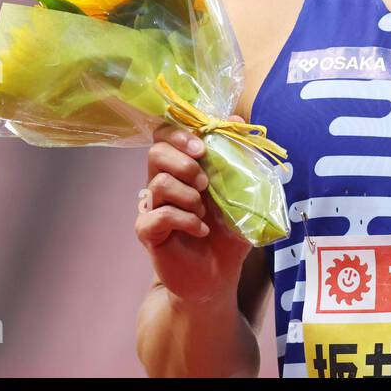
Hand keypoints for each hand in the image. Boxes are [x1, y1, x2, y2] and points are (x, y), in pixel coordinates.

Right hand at [136, 122, 253, 303]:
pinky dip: (185, 221)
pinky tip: (201, 230)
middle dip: (184, 163)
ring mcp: (152, 207)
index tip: (202, 148)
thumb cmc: (228, 230)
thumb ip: (239, 156)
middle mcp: (162, 182)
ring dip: (189, 196)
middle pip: (155, 152)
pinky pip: (158, 215)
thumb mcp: (242, 191)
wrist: (219, 273)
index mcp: (182, 168)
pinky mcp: (148, 231)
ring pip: (159, 183)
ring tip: (204, 213)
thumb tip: (235, 118)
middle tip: (205, 183)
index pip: (165, 135)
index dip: (180, 134)